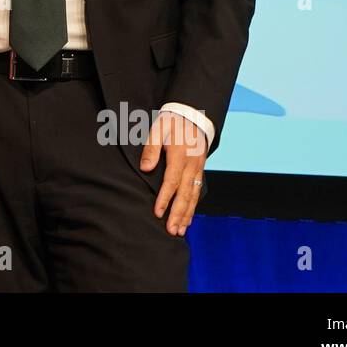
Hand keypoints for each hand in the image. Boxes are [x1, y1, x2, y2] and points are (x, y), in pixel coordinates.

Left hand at [139, 109, 207, 236]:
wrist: (193, 116)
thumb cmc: (172, 123)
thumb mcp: (159, 129)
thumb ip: (151, 148)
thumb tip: (146, 168)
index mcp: (180, 155)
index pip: (172, 181)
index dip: (165, 198)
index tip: (158, 212)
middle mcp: (192, 165)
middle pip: (185, 193)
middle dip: (178, 214)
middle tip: (171, 230)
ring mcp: (198, 169)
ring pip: (193, 195)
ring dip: (187, 214)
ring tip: (180, 231)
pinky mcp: (200, 170)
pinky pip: (197, 191)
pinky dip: (193, 207)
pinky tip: (188, 219)